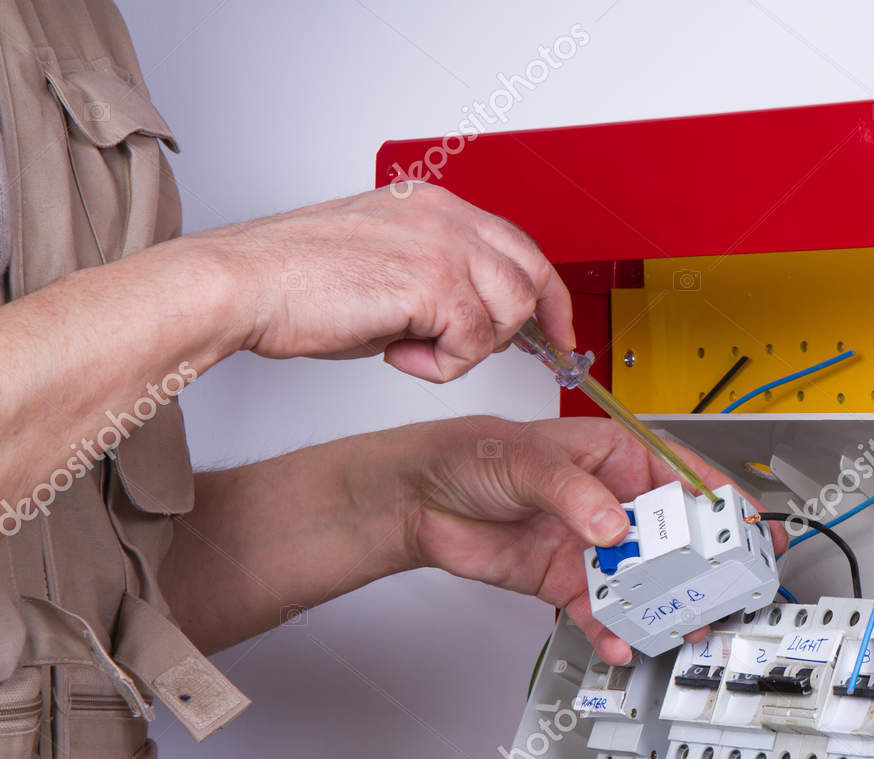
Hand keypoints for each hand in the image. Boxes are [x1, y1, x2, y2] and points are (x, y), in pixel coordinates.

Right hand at [200, 183, 570, 381]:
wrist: (243, 285)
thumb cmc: (294, 282)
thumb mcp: (384, 265)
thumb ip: (436, 280)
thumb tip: (474, 321)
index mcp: (432, 205)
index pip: (517, 245)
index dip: (544, 293)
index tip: (556, 329)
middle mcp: (444, 217)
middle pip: (530, 274)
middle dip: (528, 325)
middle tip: (512, 356)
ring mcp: (442, 245)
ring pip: (509, 312)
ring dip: (471, 348)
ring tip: (417, 348)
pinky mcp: (434, 282)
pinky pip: (473, 344)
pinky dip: (442, 366)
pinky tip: (399, 354)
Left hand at [398, 416, 788, 663]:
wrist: (416, 500)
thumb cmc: (471, 456)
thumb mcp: (527, 460)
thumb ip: (575, 493)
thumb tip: (614, 524)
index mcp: (615, 457)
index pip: (682, 477)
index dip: (721, 501)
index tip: (749, 524)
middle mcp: (612, 502)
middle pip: (672, 536)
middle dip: (701, 565)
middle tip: (726, 587)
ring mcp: (592, 545)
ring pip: (643, 579)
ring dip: (663, 604)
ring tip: (683, 625)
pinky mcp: (568, 581)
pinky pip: (601, 609)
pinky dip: (612, 629)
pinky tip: (621, 641)